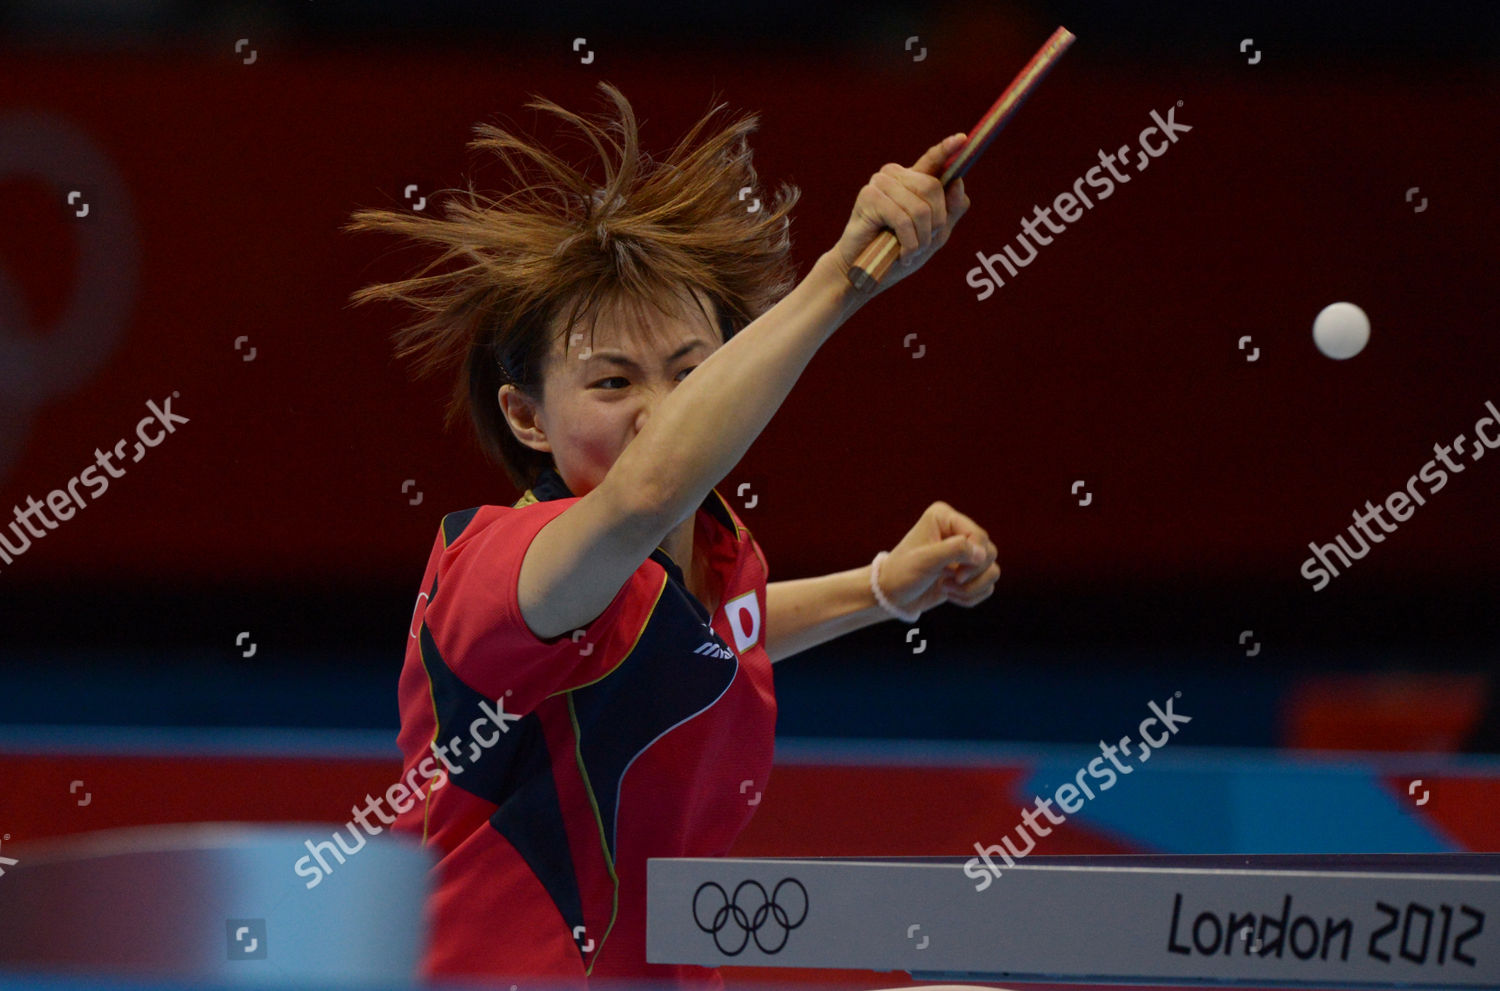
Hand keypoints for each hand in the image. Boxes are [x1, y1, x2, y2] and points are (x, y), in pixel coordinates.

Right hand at [825, 133, 972, 296]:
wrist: (862, 271)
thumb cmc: (897, 252)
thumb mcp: (934, 235)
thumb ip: (951, 210)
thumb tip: (958, 182)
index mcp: (910, 180)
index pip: (932, 160)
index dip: (946, 150)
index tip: (962, 138)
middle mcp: (894, 175)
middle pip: (933, 188)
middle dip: (935, 223)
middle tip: (923, 244)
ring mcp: (880, 183)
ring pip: (920, 207)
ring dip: (920, 238)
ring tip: (909, 252)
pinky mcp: (869, 197)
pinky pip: (902, 219)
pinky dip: (908, 242)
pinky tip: (902, 253)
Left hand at [875, 501, 998, 616]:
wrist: (892, 596)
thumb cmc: (903, 573)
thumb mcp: (926, 560)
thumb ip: (955, 550)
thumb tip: (984, 553)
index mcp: (944, 517)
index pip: (979, 536)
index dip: (974, 558)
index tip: (956, 574)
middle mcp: (957, 530)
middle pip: (990, 552)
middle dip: (973, 574)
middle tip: (951, 581)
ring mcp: (964, 551)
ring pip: (992, 570)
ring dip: (972, 587)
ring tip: (947, 589)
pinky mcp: (967, 571)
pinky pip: (987, 585)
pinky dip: (971, 595)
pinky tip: (950, 595)